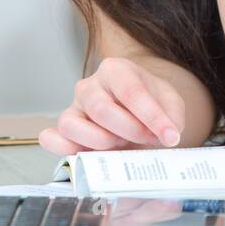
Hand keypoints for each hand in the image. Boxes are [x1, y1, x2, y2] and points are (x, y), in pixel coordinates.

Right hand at [38, 56, 184, 155]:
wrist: (137, 113)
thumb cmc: (150, 104)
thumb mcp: (170, 104)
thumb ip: (172, 117)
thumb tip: (168, 135)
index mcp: (116, 70)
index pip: (131, 91)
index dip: (152, 117)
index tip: (171, 136)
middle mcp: (89, 85)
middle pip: (101, 109)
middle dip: (129, 130)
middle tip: (147, 139)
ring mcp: (73, 107)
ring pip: (72, 125)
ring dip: (101, 142)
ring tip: (120, 143)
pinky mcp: (64, 129)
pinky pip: (51, 138)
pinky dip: (65, 150)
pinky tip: (89, 156)